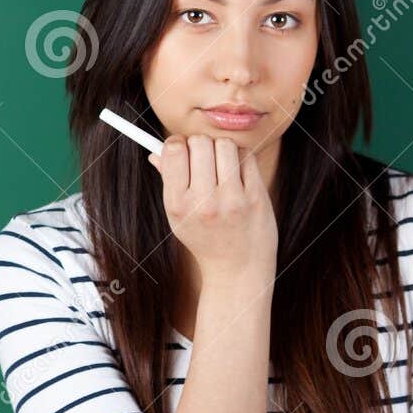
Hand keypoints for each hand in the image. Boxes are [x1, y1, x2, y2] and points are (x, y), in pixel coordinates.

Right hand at [147, 135, 276, 284]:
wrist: (238, 270)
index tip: (183, 150)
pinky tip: (238, 175)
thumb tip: (156, 152)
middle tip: (204, 158)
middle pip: (199, 142)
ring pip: (225, 145)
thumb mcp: (177, 216)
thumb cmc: (205, 239)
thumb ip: (168, 182)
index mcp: (177, 204)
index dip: (178, 143)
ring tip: (222, 166)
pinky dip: (241, 159)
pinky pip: (247, 157)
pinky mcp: (256, 197)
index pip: (174, 150)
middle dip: (201, 145)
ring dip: (223, 149)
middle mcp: (203, 201)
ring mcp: (232, 200)